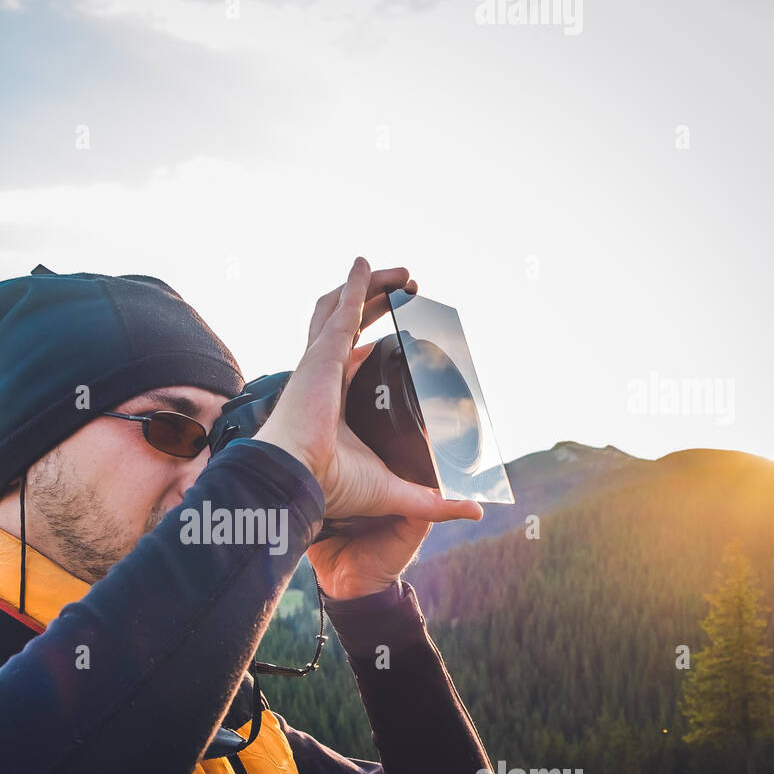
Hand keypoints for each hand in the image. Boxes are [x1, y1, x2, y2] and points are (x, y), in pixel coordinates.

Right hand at [256, 257, 482, 595]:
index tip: (403, 333)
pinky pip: (338, 311)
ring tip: (402, 274)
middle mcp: (323, 376)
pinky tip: (365, 263)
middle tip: (411, 291)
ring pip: (340, 310)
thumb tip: (475, 511)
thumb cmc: (331, 487)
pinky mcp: (321, 355)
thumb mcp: (395, 491)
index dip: (373, 338)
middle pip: (347, 324)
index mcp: (334, 401)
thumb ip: (431, 500)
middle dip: (378, 302)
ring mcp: (318, 362)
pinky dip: (353, 285)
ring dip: (370, 287)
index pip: (352, 356)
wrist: (299, 480)